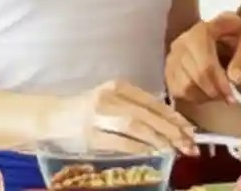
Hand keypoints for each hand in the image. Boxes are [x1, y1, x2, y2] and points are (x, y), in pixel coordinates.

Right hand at [47, 79, 197, 154]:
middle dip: (171, 131)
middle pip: (147, 114)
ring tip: (174, 150)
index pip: (152, 101)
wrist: (50, 117)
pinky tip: (152, 153)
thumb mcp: (111, 102)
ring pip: (135, 126)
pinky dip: (138, 147)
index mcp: (117, 87)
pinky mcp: (90, 134)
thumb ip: (134, 109)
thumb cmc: (85, 111)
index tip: (190, 129)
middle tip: (189, 144)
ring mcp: (98, 115)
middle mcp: (109, 97)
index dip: (173, 117)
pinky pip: (119, 141)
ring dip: (158, 139)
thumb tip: (169, 127)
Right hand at [165, 12, 240, 104]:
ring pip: (185, 87)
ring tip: (219, 93)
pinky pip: (178, 91)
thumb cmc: (239, 35)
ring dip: (205, 95)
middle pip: (196, 77)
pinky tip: (206, 91)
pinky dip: (194, 97)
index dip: (220, 83)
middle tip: (229, 98)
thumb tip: (235, 79)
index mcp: (201, 31)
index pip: (206, 64)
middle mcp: (181, 42)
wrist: (228, 33)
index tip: (233, 96)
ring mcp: (172, 56)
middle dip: (215, 92)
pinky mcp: (169, 69)